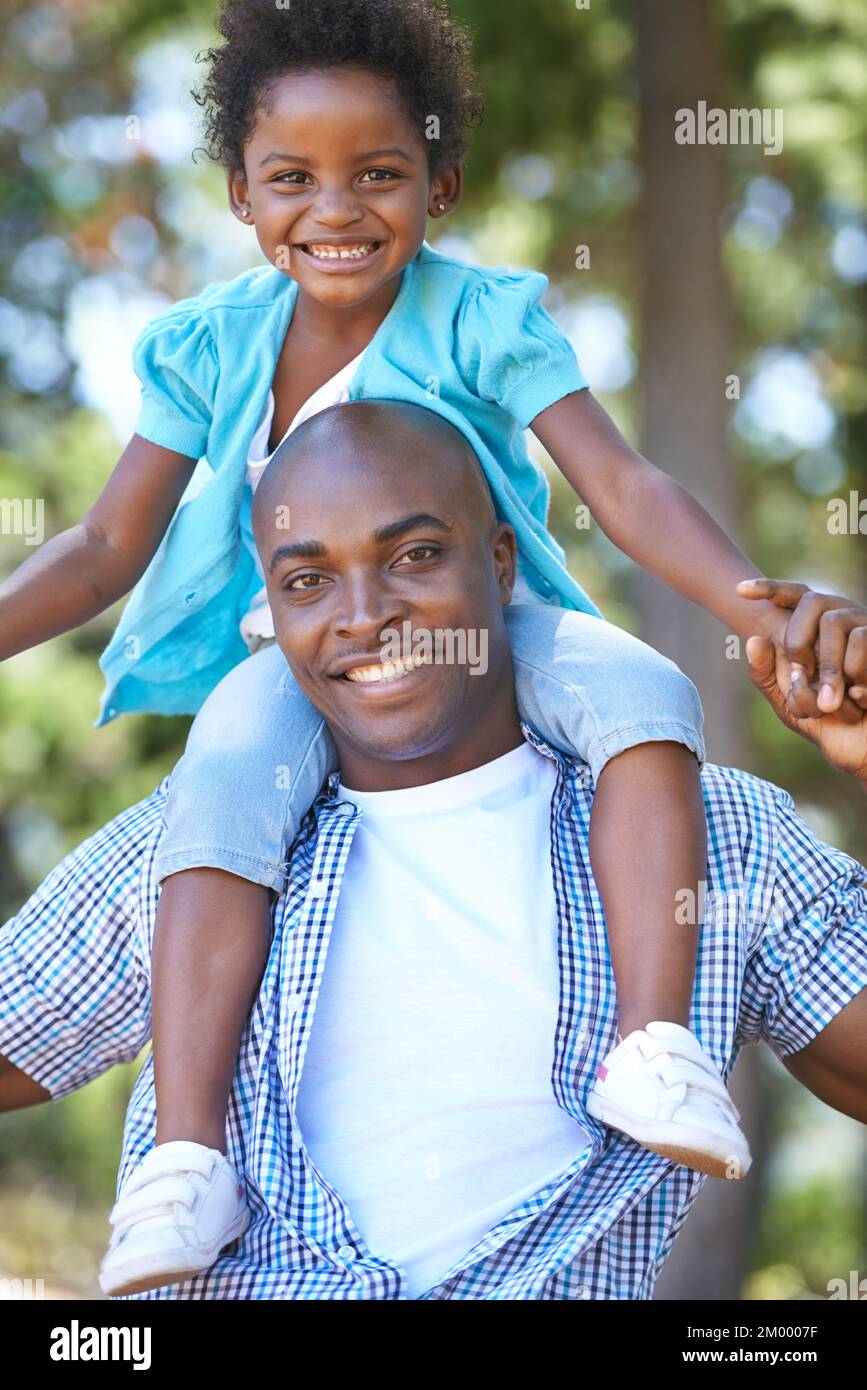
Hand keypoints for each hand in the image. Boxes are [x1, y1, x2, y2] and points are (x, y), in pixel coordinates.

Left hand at [737, 578, 866, 718]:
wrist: (865, 746)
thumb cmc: (826, 722)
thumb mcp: (787, 700)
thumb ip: (765, 674)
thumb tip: (753, 640)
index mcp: (818, 630)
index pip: (795, 595)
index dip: (770, 588)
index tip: (739, 592)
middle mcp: (845, 619)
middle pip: (813, 601)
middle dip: (797, 639)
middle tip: (801, 672)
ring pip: (835, 623)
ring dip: (827, 668)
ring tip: (830, 703)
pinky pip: (861, 641)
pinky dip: (854, 675)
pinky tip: (858, 699)